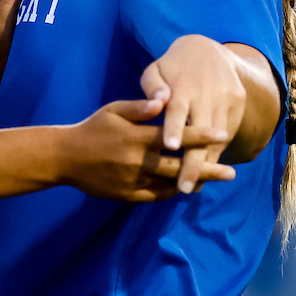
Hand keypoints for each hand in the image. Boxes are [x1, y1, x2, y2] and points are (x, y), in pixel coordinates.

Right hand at [59, 98, 234, 202]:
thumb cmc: (92, 128)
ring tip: (213, 181)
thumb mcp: (112, 111)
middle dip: (207, 170)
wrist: (64, 157)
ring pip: (169, 185)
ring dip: (193, 183)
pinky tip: (184, 189)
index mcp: (135, 138)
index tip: (222, 134)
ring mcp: (132, 181)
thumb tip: (165, 98)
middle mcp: (136, 162)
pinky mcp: (126, 195)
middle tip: (231, 172)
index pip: (174, 137)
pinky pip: (155, 197)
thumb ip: (140, 107)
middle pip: (178, 167)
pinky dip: (172, 193)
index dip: (200, 136)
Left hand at [139, 35, 246, 193]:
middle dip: (194, 162)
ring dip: (208, 164)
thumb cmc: (172, 66)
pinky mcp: (237, 105)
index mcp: (183, 86)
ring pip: (218, 138)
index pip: (178, 109)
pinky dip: (217, 153)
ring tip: (193, 186)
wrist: (209, 49)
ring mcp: (226, 101)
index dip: (175, 128)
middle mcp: (207, 95)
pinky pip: (228, 134)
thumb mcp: (156, 69)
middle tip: (183, 188)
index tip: (170, 147)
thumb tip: (158, 102)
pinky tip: (207, 171)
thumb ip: (153, 87)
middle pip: (202, 133)